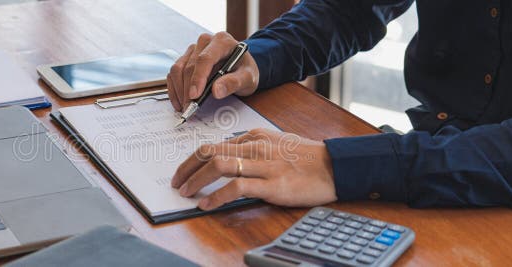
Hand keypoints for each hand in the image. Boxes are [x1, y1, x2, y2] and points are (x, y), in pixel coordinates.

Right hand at [167, 32, 259, 111]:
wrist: (241, 67)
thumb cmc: (244, 70)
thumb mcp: (248, 78)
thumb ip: (234, 83)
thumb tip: (216, 91)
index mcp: (222, 41)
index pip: (205, 58)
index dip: (198, 78)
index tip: (195, 96)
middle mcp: (205, 42)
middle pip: (190, 66)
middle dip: (188, 90)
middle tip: (190, 108)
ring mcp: (193, 50)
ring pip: (178, 69)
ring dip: (179, 90)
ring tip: (185, 106)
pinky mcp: (185, 58)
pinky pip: (173, 73)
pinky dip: (175, 89)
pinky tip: (179, 101)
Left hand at [171, 128, 337, 209]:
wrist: (335, 167)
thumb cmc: (308, 157)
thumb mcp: (278, 143)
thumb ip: (254, 147)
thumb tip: (230, 154)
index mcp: (255, 137)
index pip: (214, 144)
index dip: (194, 159)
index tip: (183, 170)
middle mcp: (255, 147)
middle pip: (210, 152)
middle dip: (187, 168)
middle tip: (176, 182)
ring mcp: (263, 165)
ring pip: (218, 165)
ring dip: (196, 180)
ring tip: (186, 192)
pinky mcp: (272, 183)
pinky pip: (236, 187)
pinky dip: (216, 196)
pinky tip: (207, 204)